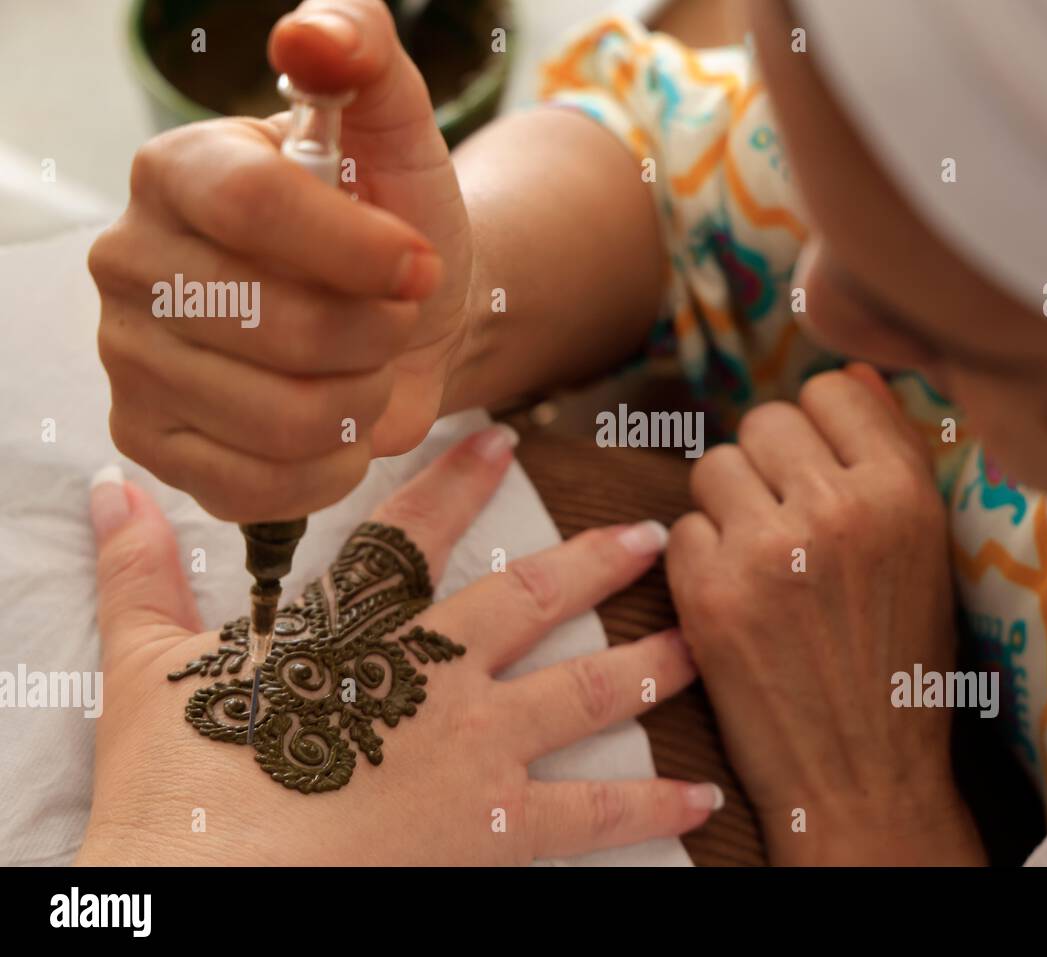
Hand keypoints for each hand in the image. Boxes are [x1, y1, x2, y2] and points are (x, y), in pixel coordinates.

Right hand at [79, 426, 717, 864]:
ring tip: (696, 645)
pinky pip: (593, 816)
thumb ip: (142, 580)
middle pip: (534, 599)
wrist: (211, 887)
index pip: (414, 532)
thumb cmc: (181, 788)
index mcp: (357, 631)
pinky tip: (702, 795)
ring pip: (584, 690)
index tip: (503, 439)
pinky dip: (651, 806)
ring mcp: (479, 748)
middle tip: (652, 532)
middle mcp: (435, 675)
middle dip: (598, 562)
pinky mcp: (499, 828)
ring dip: (649, 665)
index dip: (458, 479)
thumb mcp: (148, 675)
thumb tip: (113, 494)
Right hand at [89, 0, 472, 521]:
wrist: (397, 315)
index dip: (357, 249)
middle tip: (393, 318)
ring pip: (284, 416)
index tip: (420, 265)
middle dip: (378, 333)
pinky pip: (261, 486)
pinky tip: (341, 423)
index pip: (251, 205)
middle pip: (280, 326)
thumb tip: (312, 37)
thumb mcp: (396, 128)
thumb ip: (364, 56)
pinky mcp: (153, 443)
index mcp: (178, 170)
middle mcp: (131, 262)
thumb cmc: (394, 222)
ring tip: (367, 366)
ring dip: (364, 398)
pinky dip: (334, 464)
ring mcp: (131, 359)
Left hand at [666, 366, 984, 864]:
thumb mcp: (927, 554)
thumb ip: (890, 457)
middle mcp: (837, 509)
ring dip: (727, 508)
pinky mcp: (708, 593)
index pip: (830, 390)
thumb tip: (848, 374)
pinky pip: (679, 528)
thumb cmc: (898, 661)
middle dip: (768, 466)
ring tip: (762, 564)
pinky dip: (698, 559)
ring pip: (714, 467)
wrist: (859, 774)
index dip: (819, 430)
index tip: (819, 471)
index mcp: (903, 492)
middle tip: (787, 525)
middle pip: (764, 421)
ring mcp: (768, 551)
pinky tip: (734, 600)